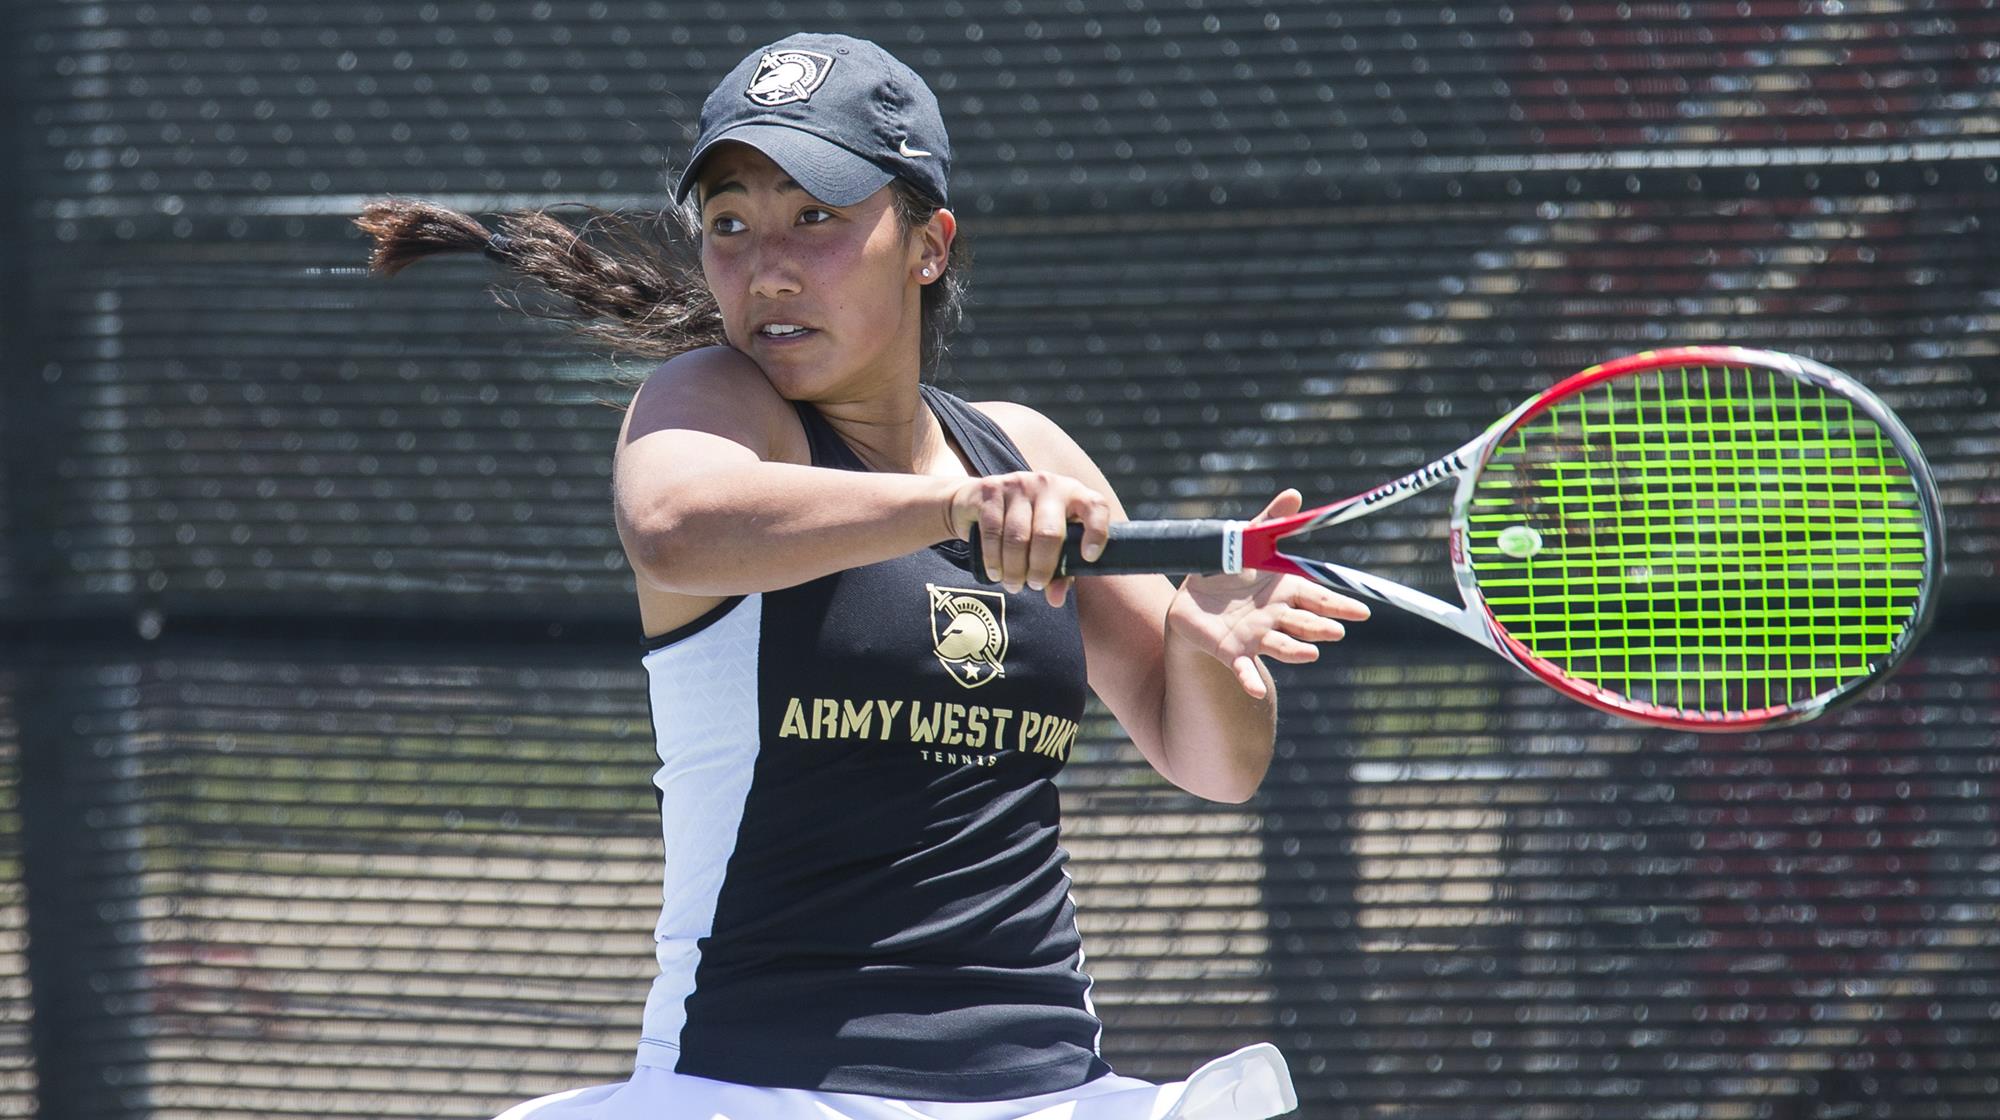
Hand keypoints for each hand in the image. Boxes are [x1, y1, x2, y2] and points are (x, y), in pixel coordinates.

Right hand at [949, 470, 1111, 606]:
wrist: (978, 500)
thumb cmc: (1026, 526)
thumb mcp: (1049, 546)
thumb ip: (1059, 571)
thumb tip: (1055, 600)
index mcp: (1074, 494)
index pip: (1095, 507)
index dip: (1096, 532)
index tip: (1089, 558)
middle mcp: (1048, 484)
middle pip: (1049, 533)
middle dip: (1041, 567)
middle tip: (1035, 585)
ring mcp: (1018, 484)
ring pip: (1018, 537)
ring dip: (1015, 569)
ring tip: (1013, 584)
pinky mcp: (990, 489)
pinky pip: (993, 532)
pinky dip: (994, 559)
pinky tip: (996, 573)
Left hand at [1166, 489, 1371, 697]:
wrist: (1192, 598)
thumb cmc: (1229, 569)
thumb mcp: (1248, 541)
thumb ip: (1270, 521)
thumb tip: (1294, 494)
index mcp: (1286, 592)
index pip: (1319, 599)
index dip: (1340, 605)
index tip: (1363, 611)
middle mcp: (1276, 618)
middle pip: (1304, 624)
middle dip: (1320, 627)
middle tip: (1337, 631)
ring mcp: (1256, 637)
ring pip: (1280, 646)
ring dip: (1295, 651)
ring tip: (1310, 654)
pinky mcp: (1232, 653)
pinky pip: (1243, 669)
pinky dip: (1250, 680)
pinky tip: (1256, 690)